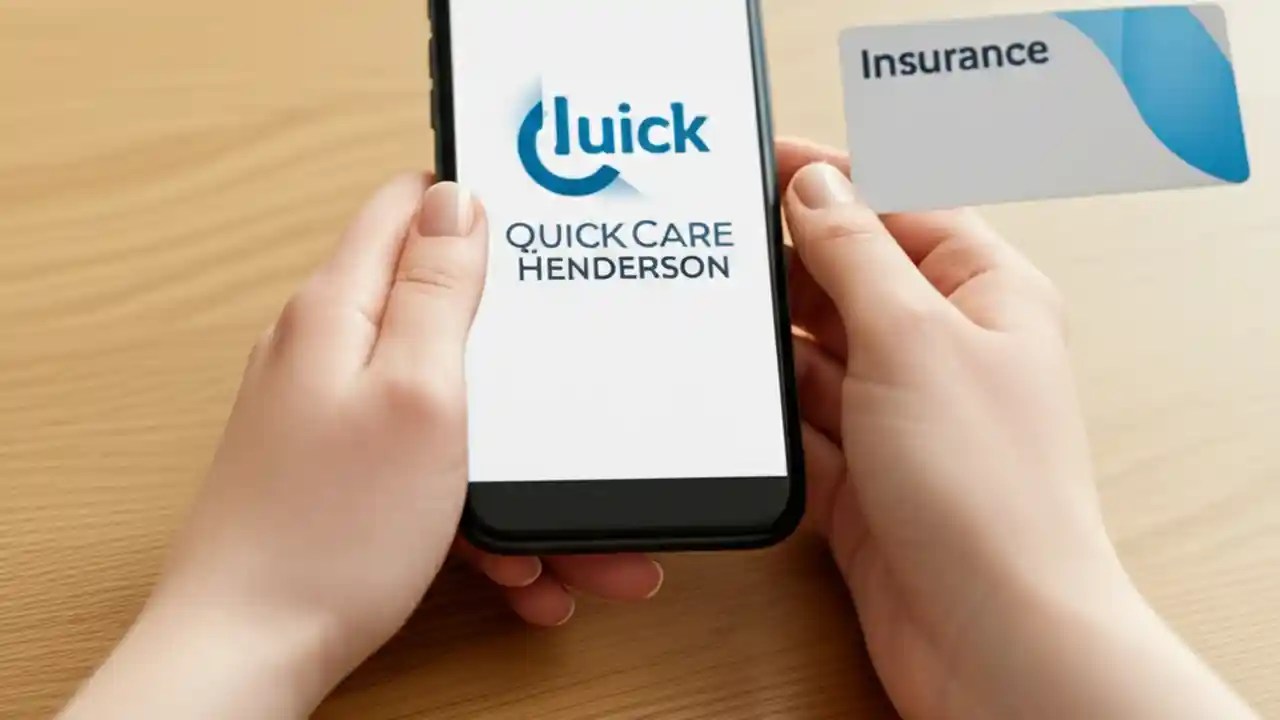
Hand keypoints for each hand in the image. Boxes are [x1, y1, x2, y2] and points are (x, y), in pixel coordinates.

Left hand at [60, 174, 659, 719]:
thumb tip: (455, 199)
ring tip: (558, 532)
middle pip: (441, 315)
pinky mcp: (337, 469)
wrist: (250, 651)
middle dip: (516, 363)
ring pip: (448, 407)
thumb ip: (438, 288)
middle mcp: (325, 350)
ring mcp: (329, 412)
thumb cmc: (331, 532)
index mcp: (338, 310)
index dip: (478, 207)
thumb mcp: (417, 391)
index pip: (408, 206)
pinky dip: (474, 505)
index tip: (541, 238)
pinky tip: (514, 560)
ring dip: (507, 457)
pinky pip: (427, 467)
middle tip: (571, 401)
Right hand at [778, 138, 1256, 718]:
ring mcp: (902, 418)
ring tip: (722, 332)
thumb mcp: (913, 338)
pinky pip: (802, 427)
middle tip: (724, 251)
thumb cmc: (990, 493)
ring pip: (819, 355)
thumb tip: (816, 186)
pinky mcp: (863, 478)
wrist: (990, 637)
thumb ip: (857, 254)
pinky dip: (772, 419)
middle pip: (852, 279)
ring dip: (776, 349)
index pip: (902, 205)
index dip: (835, 178)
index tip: (763, 159)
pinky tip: (741, 409)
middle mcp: (946, 352)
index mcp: (986, 295)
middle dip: (793, 267)